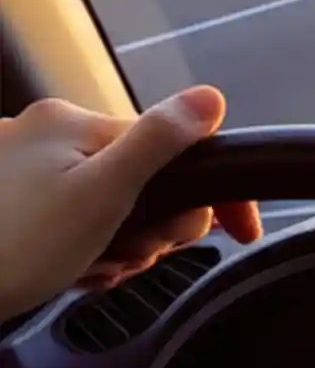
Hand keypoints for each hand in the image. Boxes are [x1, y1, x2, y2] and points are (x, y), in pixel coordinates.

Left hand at [0, 86, 260, 319]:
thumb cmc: (14, 248)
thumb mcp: (101, 195)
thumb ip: (159, 142)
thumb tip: (211, 96)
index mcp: (71, 123)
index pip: (167, 149)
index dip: (203, 196)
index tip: (239, 232)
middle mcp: (44, 134)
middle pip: (139, 178)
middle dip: (149, 226)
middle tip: (130, 257)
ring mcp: (21, 169)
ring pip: (108, 205)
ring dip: (118, 243)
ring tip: (93, 270)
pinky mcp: (9, 203)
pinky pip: (74, 219)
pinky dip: (85, 248)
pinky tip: (75, 270)